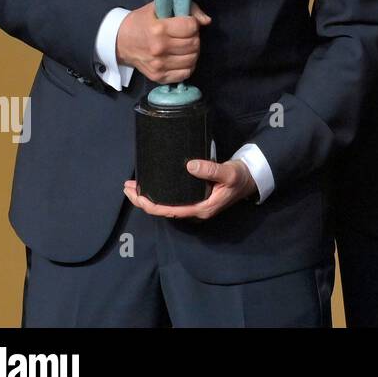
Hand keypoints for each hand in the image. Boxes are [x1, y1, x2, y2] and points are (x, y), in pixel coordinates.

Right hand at [115, 2, 210, 83]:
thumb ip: (186, 8)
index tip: (186, 23)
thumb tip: (206, 21)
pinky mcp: (158, 77)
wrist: (120, 42)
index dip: (192, 23)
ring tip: (183, 46)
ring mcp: (159, 65)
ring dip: (192, 52)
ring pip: (192, 59)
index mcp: (158, 29)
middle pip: (194, 44)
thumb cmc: (142, 22)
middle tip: (185, 35)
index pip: (191, 27)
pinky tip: (180, 58)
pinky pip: (185, 74)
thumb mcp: (159, 7)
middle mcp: (159, 49)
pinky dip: (187, 66)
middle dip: (194, 37)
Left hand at [124, 159, 255, 219]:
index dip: (152, 205)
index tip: (137, 195)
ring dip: (148, 198)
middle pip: (164, 211)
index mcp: (201, 209)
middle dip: (143, 201)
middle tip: (127, 188)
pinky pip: (172, 201)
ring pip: (166, 206)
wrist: (250, 179)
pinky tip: (151, 187)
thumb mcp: (228, 172)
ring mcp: (194, 206)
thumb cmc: (240, 177)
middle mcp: (195, 211)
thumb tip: (190, 165)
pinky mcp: (194, 199)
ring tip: (132, 187)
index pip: (171, 211)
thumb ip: (211, 170)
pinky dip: (158, 195)